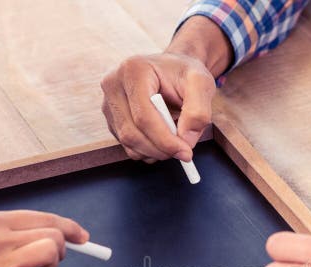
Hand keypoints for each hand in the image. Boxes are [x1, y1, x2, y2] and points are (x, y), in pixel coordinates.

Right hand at [0, 210, 87, 266]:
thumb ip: (15, 231)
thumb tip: (56, 234)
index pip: (44, 218)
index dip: (69, 227)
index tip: (82, 237)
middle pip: (52, 235)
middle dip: (60, 249)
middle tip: (49, 259)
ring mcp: (0, 262)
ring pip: (49, 253)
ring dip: (52, 264)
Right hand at [100, 17, 231, 162]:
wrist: (172, 70)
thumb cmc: (185, 74)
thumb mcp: (201, 84)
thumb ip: (198, 111)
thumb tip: (185, 141)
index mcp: (134, 70)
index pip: (144, 116)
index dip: (165, 140)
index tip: (186, 152)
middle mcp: (114, 85)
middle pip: (132, 133)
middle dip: (160, 150)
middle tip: (183, 152)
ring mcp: (109, 103)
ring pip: (128, 143)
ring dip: (155, 151)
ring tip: (174, 138)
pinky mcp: (112, 118)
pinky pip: (127, 146)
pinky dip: (148, 150)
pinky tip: (161, 138)